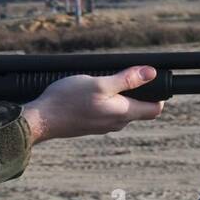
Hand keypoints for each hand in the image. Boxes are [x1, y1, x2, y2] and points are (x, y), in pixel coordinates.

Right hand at [22, 65, 164, 143]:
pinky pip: (107, 113)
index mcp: (123, 114)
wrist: (41, 120)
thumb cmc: (68, 100)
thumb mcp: (99, 83)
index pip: (155, 110)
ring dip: (119, 97)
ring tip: (102, 83)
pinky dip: (105, 102)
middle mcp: (116, 123)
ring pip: (122, 111)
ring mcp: (103, 126)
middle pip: (139, 109)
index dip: (158, 94)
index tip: (150, 80)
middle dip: (137, 93)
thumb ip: (127, 80)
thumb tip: (151, 73)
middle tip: (123, 75)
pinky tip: (89, 93)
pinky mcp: (91, 126)